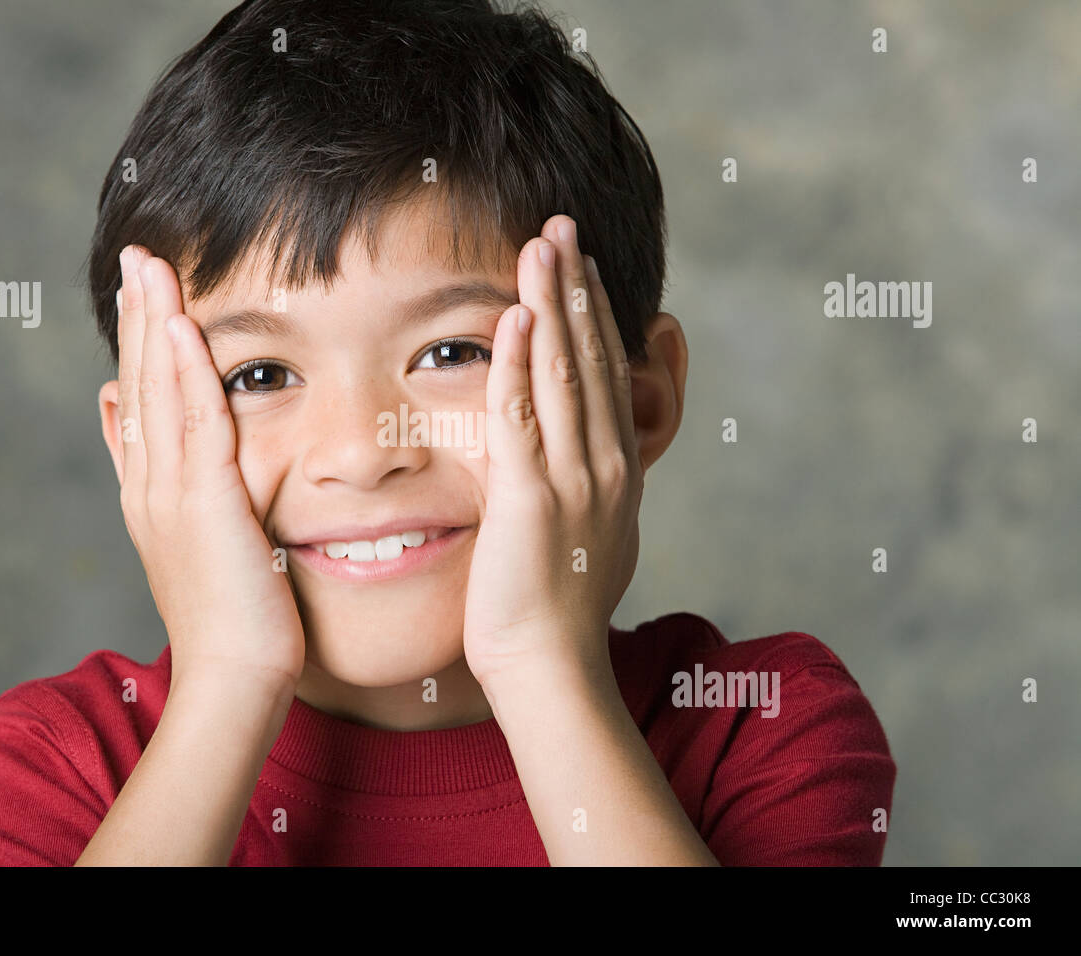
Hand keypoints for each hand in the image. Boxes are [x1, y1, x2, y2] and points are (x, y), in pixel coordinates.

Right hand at [114, 246, 305, 693]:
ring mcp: (170, 495)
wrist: (234, 678)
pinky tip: (179, 324)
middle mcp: (149, 487)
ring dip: (153, 324)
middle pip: (140, 384)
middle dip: (138, 317)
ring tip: (149, 266)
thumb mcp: (200, 548)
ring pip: (159, 392)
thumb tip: (167, 455)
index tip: (139, 294)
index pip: (140, 403)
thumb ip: (183, 496)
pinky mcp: (205, 505)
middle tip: (137, 257)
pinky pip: (196, 423)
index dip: (137, 345)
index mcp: (151, 495)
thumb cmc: (235, 621)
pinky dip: (185, 371)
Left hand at [462, 215, 643, 691]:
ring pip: (562, 373)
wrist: (553, 665)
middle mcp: (605, 462)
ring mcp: (573, 478)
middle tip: (562, 226)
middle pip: (590, 357)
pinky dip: (517, 364)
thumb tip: (594, 462)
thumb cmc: (563, 607)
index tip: (580, 265)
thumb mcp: (596, 533)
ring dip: (551, 303)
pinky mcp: (531, 499)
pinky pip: (522, 418)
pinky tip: (513, 317)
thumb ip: (592, 486)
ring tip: (541, 244)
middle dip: (576, 286)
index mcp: (618, 467)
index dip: (594, 313)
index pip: (605, 372)